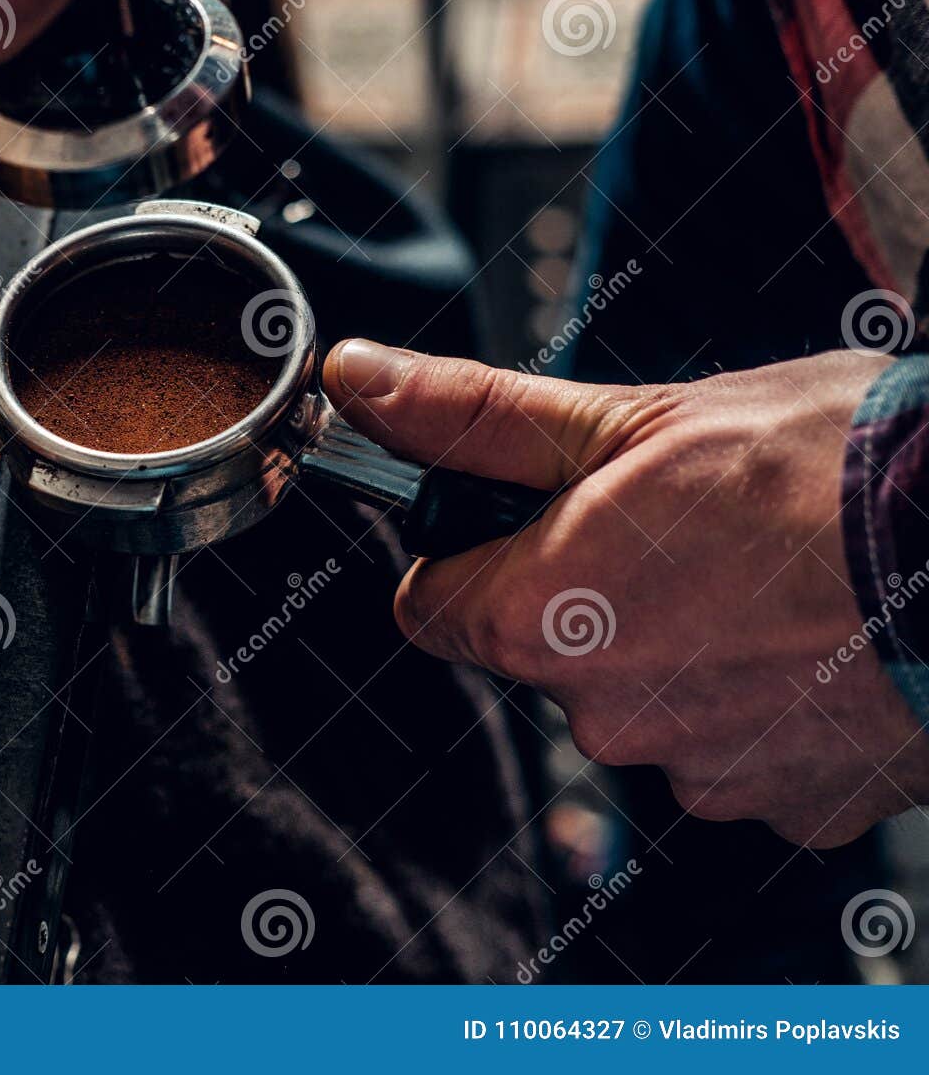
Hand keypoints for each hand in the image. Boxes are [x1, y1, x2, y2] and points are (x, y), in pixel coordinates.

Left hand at [323, 340, 928, 846]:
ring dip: (678, 650)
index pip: (431, 607)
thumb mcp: (628, 418)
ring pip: (642, 703)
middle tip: (679, 531)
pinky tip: (811, 640)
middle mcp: (604, 717)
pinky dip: (757, 702)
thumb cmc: (829, 467)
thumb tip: (356, 379)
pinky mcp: (788, 806)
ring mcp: (702, 774)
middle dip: (586, 595)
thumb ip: (474, 416)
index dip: (467, 555)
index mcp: (539, 620)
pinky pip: (734, 750)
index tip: (523, 519)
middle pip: (540, 655)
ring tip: (763, 579)